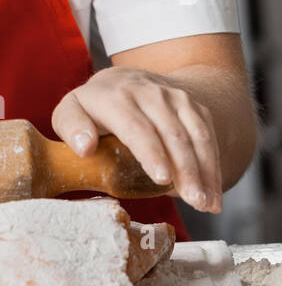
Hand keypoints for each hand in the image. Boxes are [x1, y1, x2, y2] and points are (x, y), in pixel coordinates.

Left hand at [51, 66, 221, 211]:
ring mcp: (174, 97)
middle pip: (171, 132)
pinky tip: (213, 195)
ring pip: (195, 134)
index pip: (135, 124)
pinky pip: (207, 137)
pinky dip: (213, 167)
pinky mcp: (193, 106)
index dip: (150, 151)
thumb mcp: (72, 111)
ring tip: (206, 203)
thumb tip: (85, 147)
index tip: (161, 177)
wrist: (129, 81)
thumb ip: (71, 126)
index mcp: (114, 95)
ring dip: (204, 170)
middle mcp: (148, 92)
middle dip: (184, 167)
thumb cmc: (96, 107)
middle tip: (193, 200)